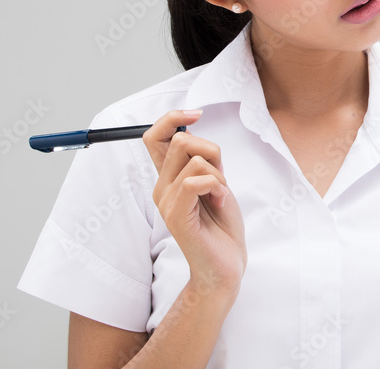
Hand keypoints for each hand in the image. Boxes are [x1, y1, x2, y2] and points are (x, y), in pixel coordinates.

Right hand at [144, 109, 246, 294]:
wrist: (224, 264)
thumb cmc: (221, 224)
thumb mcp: (215, 182)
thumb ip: (203, 160)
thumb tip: (194, 129)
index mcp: (168, 177)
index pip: (155, 136)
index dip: (173, 118)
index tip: (197, 114)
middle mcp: (161, 187)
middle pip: (182, 140)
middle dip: (212, 151)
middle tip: (220, 178)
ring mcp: (166, 202)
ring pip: (196, 159)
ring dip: (219, 174)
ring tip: (219, 196)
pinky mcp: (176, 216)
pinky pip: (197, 181)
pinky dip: (218, 187)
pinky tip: (220, 202)